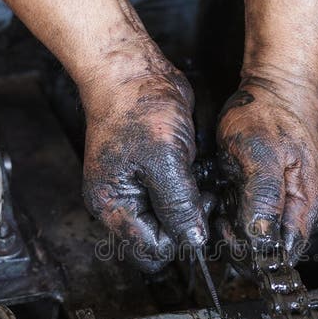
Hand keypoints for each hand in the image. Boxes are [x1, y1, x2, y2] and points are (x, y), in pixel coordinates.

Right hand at [81, 51, 206, 272]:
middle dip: (184, 229)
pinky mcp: (152, 175)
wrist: (131, 70)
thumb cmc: (138, 108)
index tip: (201, 210)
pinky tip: (198, 176)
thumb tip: (193, 240)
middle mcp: (121, 203)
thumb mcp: (165, 162)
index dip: (180, 238)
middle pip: (156, 242)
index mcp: (112, 206)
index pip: (150, 249)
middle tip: (205, 201)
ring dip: (188, 212)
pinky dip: (188, 195)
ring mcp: (135, 189)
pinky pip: (172, 200)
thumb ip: (179, 206)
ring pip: (167, 222)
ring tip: (203, 187)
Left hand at [217, 76, 317, 261]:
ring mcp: (285, 206)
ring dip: (232, 230)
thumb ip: (263, 198)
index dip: (252, 253)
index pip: (280, 256)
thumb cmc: (269, 116)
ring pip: (255, 240)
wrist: (275, 89)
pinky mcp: (270, 198)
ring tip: (221, 203)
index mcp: (305, 210)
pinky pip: (249, 222)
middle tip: (220, 216)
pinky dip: (232, 216)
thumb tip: (261, 238)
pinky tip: (223, 199)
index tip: (229, 231)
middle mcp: (299, 214)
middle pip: (267, 253)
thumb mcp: (262, 154)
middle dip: (238, 243)